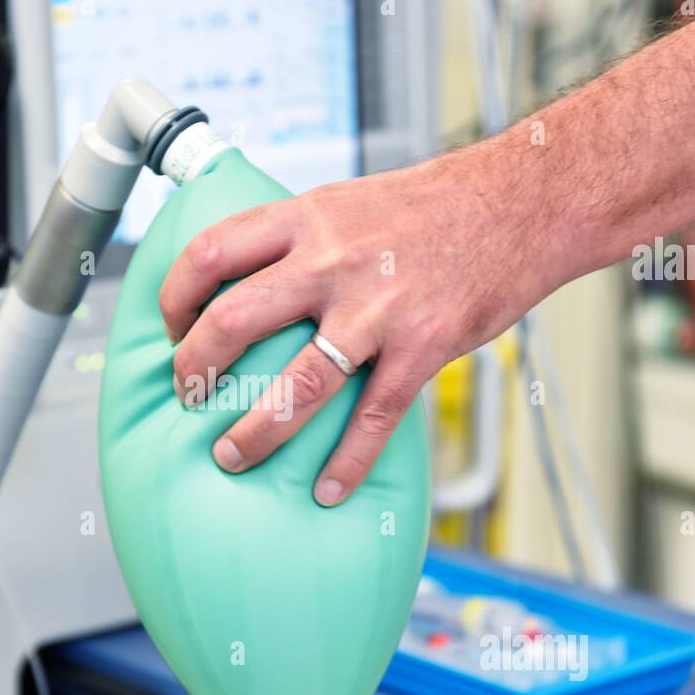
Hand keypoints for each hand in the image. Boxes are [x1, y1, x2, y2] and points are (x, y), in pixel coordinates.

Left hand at [160, 147, 561, 505]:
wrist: (524, 202)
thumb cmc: (435, 204)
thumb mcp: (349, 202)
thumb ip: (298, 239)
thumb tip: (248, 277)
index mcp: (307, 218)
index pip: (210, 253)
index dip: (174, 298)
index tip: (171, 330)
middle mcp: (332, 260)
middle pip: (233, 322)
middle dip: (194, 370)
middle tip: (187, 397)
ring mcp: (378, 307)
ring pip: (296, 385)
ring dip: (252, 432)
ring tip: (229, 457)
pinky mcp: (423, 347)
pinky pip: (373, 418)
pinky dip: (347, 464)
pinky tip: (327, 491)